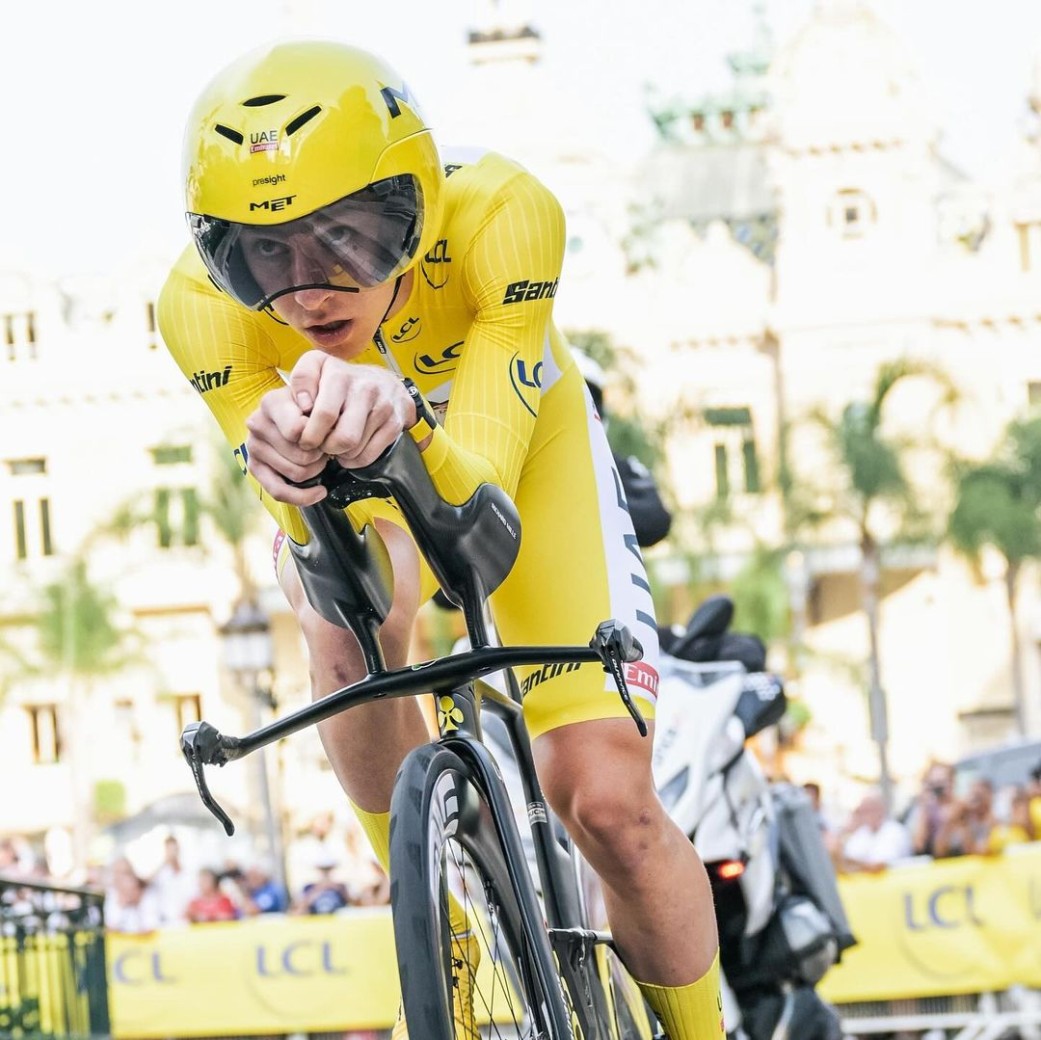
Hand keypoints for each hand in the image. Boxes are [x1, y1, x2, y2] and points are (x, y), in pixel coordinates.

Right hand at [245, 385, 329, 505]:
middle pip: (302, 455)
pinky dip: (304, 496)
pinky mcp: (254, 467)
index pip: (298, 431)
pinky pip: (280, 492)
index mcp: (272, 402)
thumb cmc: (311, 408)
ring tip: (319, 459)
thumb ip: (319, 405)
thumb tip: (309, 419)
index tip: (328, 435)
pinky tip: (320, 491)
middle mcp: (257, 423)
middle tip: (325, 448)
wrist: (295, 414)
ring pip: (296, 473)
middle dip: (321, 456)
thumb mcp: (319, 399)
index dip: (320, 438)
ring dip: (316, 471)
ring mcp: (253, 446)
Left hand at [290, 351, 415, 467]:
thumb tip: (304, 405)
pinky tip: (350, 449)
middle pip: (343, 438)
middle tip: (321, 444)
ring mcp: (383, 408)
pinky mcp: (394, 424)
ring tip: (336, 443)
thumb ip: (302, 379)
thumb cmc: (344, 379)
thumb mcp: (317, 366)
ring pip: (355, 449)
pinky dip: (355, 460)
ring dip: (340, 453)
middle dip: (326, 447)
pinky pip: (368, 456)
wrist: (385, 382)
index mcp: (341, 377)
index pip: (325, 415)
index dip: (311, 434)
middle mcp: (365, 390)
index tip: (305, 439)